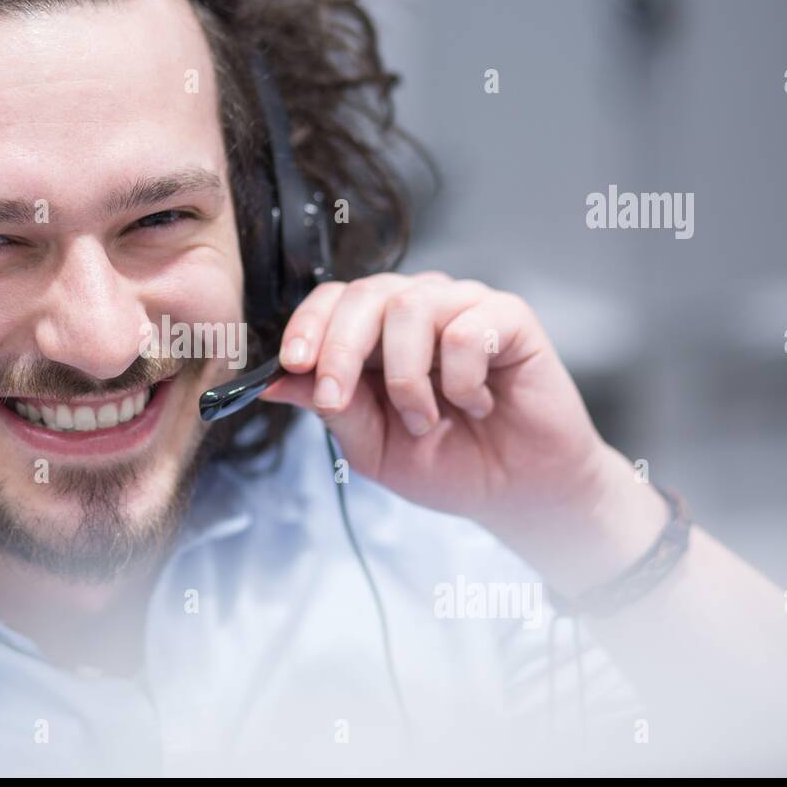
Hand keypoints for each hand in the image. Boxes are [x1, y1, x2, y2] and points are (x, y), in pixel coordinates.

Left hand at [259, 271, 665, 586]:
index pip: (334, 300)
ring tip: (425, 419)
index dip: (309, 325)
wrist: (515, 492)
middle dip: (340, 349)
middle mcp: (418, 307)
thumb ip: (328, 407)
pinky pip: (467, 330)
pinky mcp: (509, 318)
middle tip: (336, 398)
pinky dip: (461, 379)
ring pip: (411, 307)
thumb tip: (271, 381)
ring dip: (406, 376)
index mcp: (378, 332)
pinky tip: (477, 404)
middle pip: (366, 294)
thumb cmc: (446, 463)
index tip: (292, 364)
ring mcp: (464, 307)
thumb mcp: (371, 445)